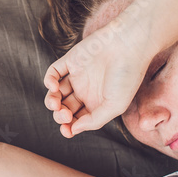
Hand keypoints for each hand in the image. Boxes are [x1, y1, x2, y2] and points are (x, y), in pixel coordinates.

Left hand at [43, 16, 152, 137]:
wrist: (128, 45)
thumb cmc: (127, 76)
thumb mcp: (115, 106)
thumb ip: (94, 121)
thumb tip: (74, 130)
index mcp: (98, 103)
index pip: (78, 119)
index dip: (70, 127)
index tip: (67, 131)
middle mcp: (86, 90)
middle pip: (65, 108)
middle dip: (61, 116)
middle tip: (65, 115)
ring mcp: (77, 75)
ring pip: (56, 93)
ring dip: (51, 102)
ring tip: (55, 104)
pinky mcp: (71, 61)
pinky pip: (53, 73)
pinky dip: (49, 81)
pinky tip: (53, 87)